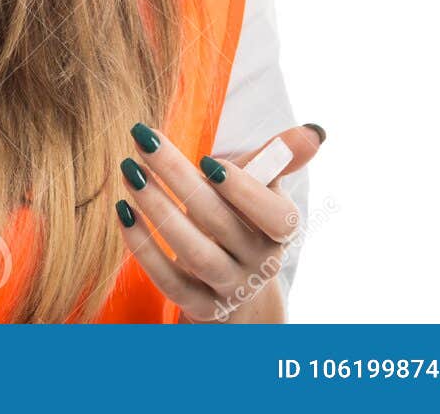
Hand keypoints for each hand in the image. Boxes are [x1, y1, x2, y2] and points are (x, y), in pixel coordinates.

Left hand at [115, 122, 324, 322]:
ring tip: (130, 173)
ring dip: (158, 209)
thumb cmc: (243, 219)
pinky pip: (170, 282)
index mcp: (280, 229)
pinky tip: (124, 213)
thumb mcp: (262, 188)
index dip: (244, 191)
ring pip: (194, 253)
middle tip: (144, 142)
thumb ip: (279, 158)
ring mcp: (231, 288)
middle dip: (178, 178)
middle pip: (220, 223)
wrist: (237, 285)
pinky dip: (144, 248)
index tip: (207, 159)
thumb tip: (315, 131)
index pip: (275, 216)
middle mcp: (261, 262)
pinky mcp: (201, 308)